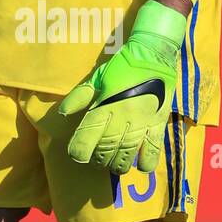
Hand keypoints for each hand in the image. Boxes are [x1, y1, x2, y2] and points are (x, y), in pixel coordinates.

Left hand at [58, 0, 186, 174]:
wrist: (153, 56)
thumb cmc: (122, 67)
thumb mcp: (97, 79)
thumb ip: (80, 97)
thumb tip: (63, 112)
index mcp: (104, 106)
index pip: (86, 139)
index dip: (78, 151)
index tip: (78, 153)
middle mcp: (122, 118)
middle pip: (105, 152)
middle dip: (97, 160)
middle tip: (97, 157)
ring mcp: (142, 123)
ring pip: (126, 155)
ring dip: (118, 165)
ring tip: (114, 162)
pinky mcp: (158, 124)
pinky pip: (153, 151)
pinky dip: (145, 163)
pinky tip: (139, 163)